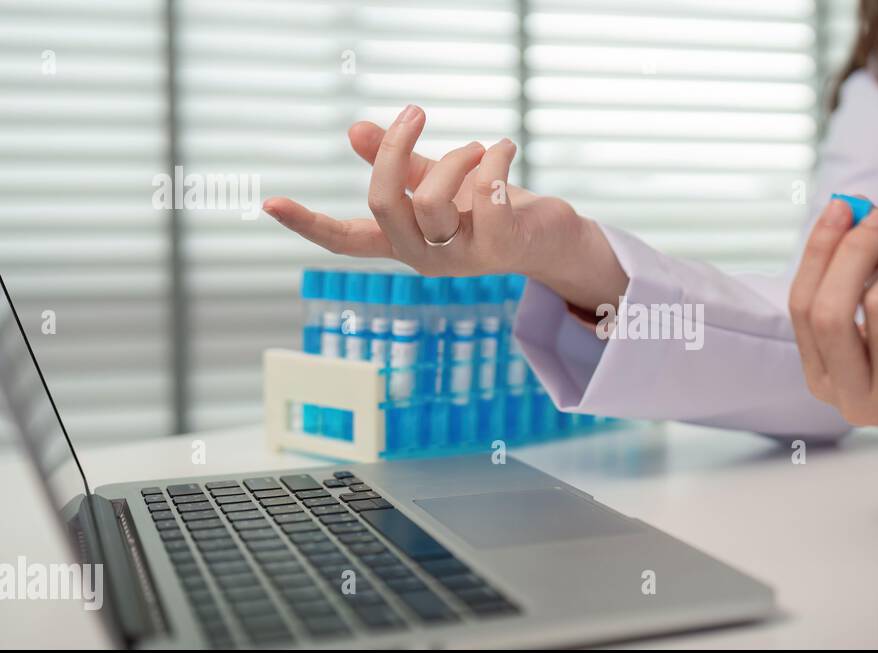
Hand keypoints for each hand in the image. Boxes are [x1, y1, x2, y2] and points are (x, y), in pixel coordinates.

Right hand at [263, 105, 623, 308]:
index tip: (271, 202)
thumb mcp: (440, 182)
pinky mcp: (501, 247)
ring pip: (433, 201)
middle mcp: (426, 257)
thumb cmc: (492, 211)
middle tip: (415, 112)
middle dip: (395, 149)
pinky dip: (495, 158)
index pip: (347, 240)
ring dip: (457, 157)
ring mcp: (463, 258)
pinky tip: (506, 149)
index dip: (309, 223)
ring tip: (482, 149)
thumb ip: (402, 164)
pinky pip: (487, 193)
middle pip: (384, 204)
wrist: (551, 239)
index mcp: (404, 243)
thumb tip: (355, 131)